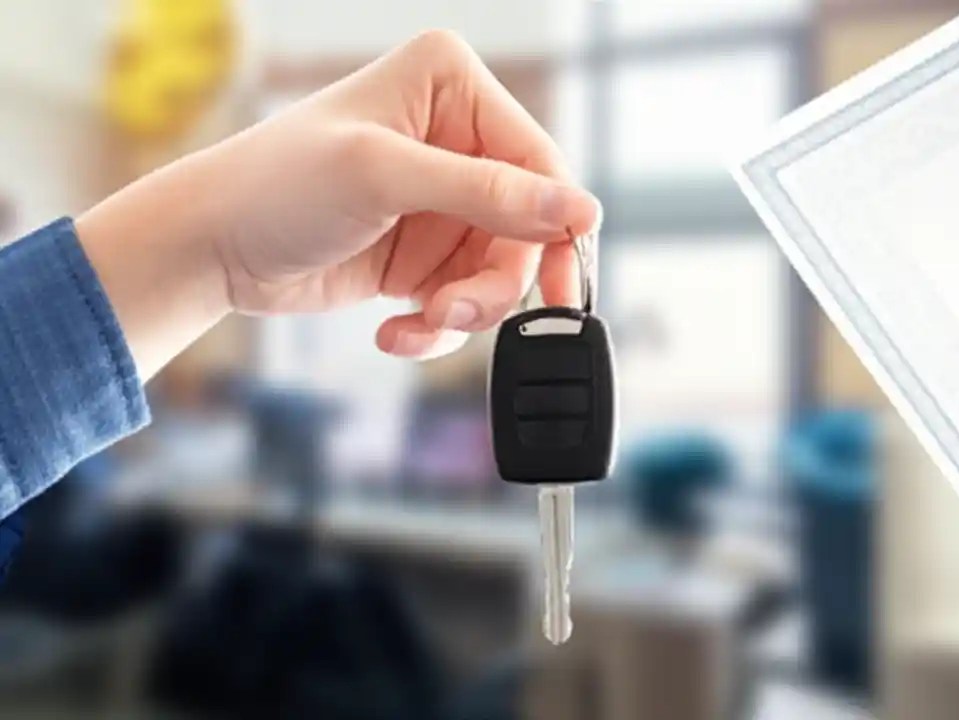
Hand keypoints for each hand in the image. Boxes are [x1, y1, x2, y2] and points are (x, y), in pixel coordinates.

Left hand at [77, 31, 599, 378]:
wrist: (208, 248)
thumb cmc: (276, 185)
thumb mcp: (385, 177)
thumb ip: (488, 193)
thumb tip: (579, 210)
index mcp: (450, 87)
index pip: (538, 161)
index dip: (558, 226)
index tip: (566, 286)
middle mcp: (455, 138)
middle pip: (528, 226)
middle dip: (498, 280)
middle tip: (461, 312)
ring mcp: (442, 199)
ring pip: (502, 271)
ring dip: (466, 309)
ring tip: (421, 319)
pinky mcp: (426, 251)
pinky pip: (467, 298)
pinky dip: (440, 325)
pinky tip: (399, 329)